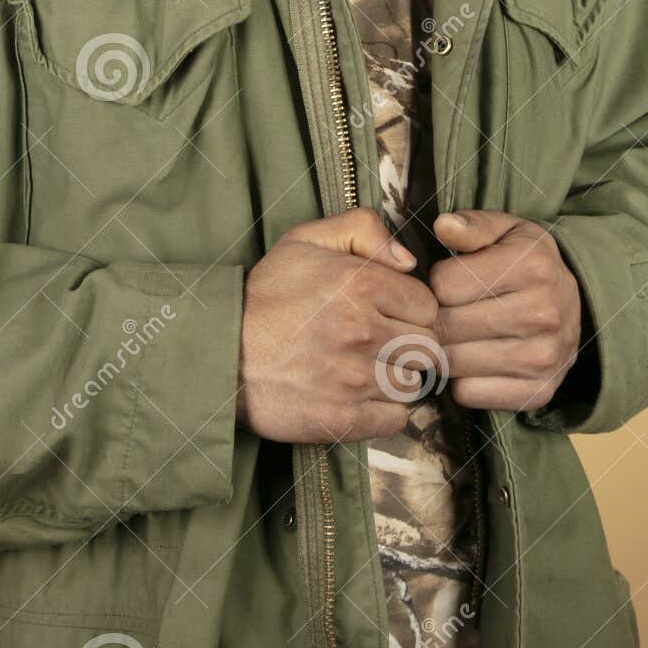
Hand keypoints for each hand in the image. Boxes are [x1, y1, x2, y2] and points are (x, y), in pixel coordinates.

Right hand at [236, 207, 441, 442]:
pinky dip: (383, 410)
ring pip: (413, 383)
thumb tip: (409, 261)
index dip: (412, 310)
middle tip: (384, 344)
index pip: (428, 306)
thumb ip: (362, 229)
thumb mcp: (305, 240)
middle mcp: (363, 331)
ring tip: (367, 369)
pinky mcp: (343, 418)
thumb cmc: (265, 295)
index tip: (391, 314)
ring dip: (396, 377)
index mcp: (361, 283)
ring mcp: (354, 379)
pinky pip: (395, 418)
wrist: (219, 352)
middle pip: (427, 347)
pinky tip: (360, 396)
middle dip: (410, 344)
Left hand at [428, 209, 583, 411]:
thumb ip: (473, 224)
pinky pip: (468, 394)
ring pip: (453, 362)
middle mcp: (542, 313)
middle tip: (446, 313)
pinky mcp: (538, 392)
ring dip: (445, 350)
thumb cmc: (527, 263)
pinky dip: (462, 380)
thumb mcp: (507, 230)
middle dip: (436, 318)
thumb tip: (442, 225)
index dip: (437, 283)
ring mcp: (543, 357)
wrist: (577, 307)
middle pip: (446, 326)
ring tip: (457, 335)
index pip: (444, 284)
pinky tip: (474, 360)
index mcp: (532, 266)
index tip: (450, 283)